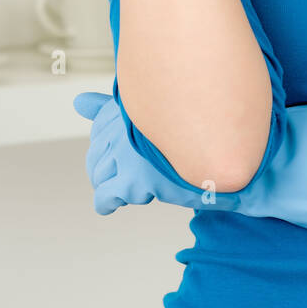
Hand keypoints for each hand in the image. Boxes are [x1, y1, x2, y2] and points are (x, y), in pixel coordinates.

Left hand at [73, 91, 239, 215]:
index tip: (116, 143)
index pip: (101, 124)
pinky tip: (108, 205)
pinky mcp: (136, 179)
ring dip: (107, 180)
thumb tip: (77, 102)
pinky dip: (105, 202)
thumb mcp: (153, 109)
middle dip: (103, 162)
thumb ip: (112, 106)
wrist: (229, 149)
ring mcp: (129, 153)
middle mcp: (125, 127)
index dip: (107, 137)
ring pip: (100, 172)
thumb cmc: (200, 126)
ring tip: (123, 184)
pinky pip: (107, 195)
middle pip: (98, 151)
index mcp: (131, 107)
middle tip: (120, 170)